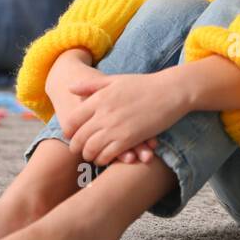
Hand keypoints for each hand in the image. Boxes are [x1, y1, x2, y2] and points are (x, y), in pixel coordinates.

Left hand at [45, 52, 159, 164]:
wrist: (170, 91)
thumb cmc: (143, 84)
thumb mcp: (114, 80)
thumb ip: (91, 85)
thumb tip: (70, 88)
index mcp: (98, 98)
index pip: (72, 120)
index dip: (69, 132)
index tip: (72, 136)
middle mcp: (103, 113)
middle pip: (79, 138)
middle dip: (76, 147)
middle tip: (79, 151)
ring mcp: (116, 127)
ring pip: (91, 149)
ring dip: (89, 155)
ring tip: (91, 156)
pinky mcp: (129, 138)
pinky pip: (108, 155)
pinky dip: (103, 159)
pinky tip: (105, 158)